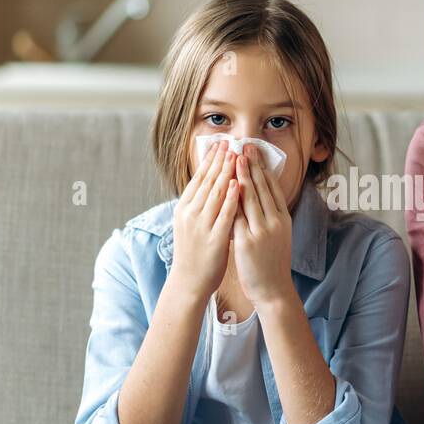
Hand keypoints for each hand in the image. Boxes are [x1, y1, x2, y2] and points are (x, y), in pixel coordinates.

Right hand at [169, 141, 240, 300]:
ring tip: (236, 154)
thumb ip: (199, 205)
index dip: (210, 160)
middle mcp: (190, 214)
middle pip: (207, 181)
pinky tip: (239, 184)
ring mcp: (201, 226)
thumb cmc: (194, 253)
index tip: (220, 143)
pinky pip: (224, 214)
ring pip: (215, 193)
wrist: (188, 282)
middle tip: (230, 141)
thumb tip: (208, 185)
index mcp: (184, 208)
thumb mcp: (191, 224)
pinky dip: (231, 198)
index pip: (199, 178)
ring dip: (227, 172)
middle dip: (219, 160)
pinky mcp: (213, 238)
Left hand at [232, 144, 295, 307]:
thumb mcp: (276, 235)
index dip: (263, 167)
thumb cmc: (271, 263)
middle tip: (244, 145)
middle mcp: (275, 222)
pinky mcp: (248, 241)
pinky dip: (232, 199)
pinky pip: (237, 215)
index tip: (254, 151)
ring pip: (251, 197)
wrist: (273, 289)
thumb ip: (268, 215)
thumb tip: (258, 195)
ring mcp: (262, 231)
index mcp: (283, 218)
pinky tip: (225, 186)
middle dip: (252, 164)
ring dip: (242, 175)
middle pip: (262, 187)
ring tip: (235, 157)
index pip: (272, 187)